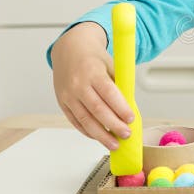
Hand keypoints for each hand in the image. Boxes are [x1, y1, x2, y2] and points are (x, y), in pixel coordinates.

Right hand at [50, 22, 134, 149]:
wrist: (70, 49)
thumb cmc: (94, 58)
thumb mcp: (111, 65)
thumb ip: (119, 86)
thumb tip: (130, 110)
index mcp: (92, 72)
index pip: (108, 93)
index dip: (120, 108)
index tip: (131, 118)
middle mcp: (78, 84)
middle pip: (97, 110)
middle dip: (113, 125)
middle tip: (126, 134)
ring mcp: (68, 95)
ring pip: (85, 120)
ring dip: (101, 135)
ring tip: (114, 144)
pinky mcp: (62, 103)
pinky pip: (75, 121)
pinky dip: (88, 132)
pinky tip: (99, 137)